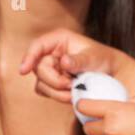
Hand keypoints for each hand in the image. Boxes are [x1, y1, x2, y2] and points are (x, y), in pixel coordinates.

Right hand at [19, 28, 134, 100]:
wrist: (111, 74)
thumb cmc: (103, 59)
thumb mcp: (94, 58)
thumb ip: (79, 60)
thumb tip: (64, 61)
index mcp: (59, 39)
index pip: (37, 46)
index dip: (28, 57)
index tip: (23, 71)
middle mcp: (51, 53)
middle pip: (38, 69)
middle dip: (54, 81)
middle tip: (71, 84)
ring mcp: (50, 68)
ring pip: (41, 83)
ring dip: (57, 90)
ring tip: (74, 89)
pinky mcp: (51, 82)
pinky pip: (46, 91)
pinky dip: (58, 95)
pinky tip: (71, 93)